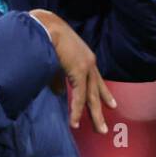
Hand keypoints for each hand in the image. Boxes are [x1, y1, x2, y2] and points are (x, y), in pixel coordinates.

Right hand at [30, 9, 115, 132]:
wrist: (45, 26)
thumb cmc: (46, 38)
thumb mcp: (54, 60)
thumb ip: (57, 78)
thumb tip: (59, 93)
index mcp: (85, 59)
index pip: (96, 81)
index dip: (103, 94)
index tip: (110, 104)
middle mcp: (90, 64)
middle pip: (96, 92)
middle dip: (99, 110)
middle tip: (104, 127)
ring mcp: (86, 68)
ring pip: (91, 97)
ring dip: (94, 115)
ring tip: (99, 130)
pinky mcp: (79, 71)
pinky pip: (79, 96)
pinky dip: (76, 111)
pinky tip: (75, 123)